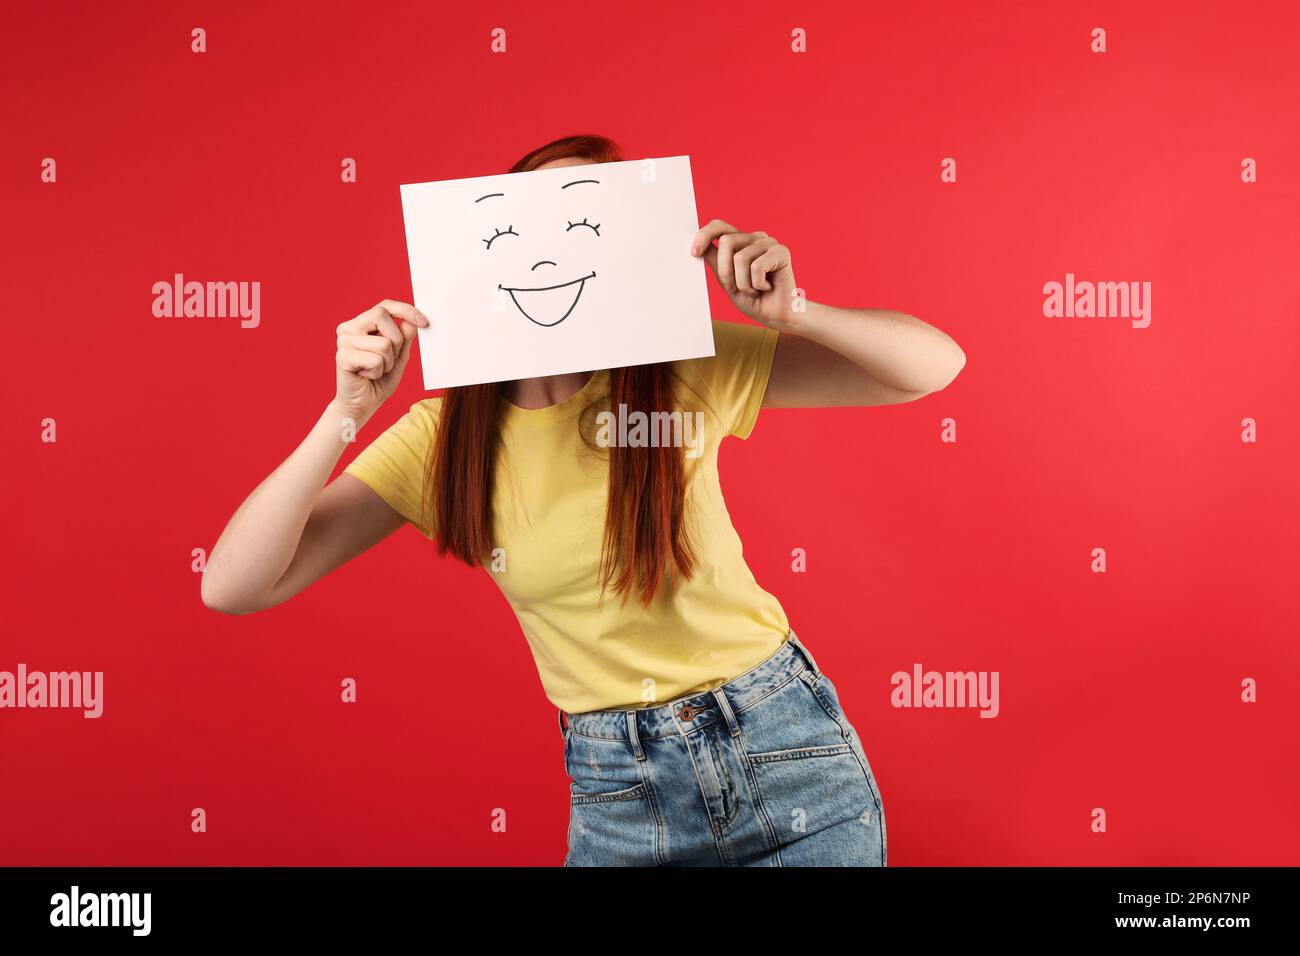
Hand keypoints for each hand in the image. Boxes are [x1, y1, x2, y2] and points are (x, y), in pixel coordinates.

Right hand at [334, 299, 427, 422]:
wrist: (362, 405)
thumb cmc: (379, 381)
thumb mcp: (399, 357)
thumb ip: (405, 338)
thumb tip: (411, 321)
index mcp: (361, 324)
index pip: (385, 306)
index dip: (406, 310)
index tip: (424, 323)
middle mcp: (349, 328)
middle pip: (382, 316)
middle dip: (396, 341)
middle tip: (389, 359)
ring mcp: (343, 342)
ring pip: (383, 342)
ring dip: (387, 362)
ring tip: (376, 370)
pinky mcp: (342, 357)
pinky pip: (375, 359)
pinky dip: (378, 372)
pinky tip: (367, 376)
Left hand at [691, 219, 798, 329]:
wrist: (774, 316)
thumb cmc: (753, 299)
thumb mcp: (726, 280)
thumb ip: (715, 261)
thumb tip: (698, 247)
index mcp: (741, 241)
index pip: (719, 226)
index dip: (704, 235)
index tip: (694, 253)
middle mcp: (755, 238)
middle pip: (726, 242)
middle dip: (726, 271)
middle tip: (737, 287)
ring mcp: (769, 243)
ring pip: (740, 258)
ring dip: (743, 283)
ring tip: (755, 289)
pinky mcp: (781, 252)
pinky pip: (757, 267)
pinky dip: (757, 285)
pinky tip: (767, 287)